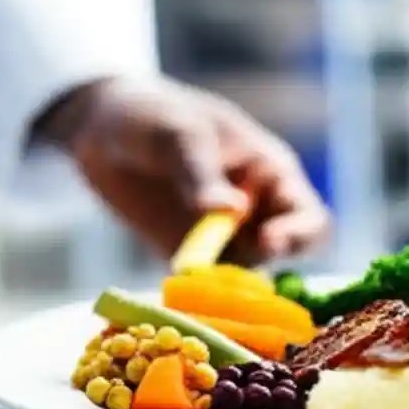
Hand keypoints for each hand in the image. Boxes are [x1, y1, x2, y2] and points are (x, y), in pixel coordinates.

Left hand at [35, 77, 331, 264]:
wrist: (100, 126)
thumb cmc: (153, 114)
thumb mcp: (180, 134)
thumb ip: (202, 173)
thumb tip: (231, 211)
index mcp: (270, 173)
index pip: (308, 217)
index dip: (298, 235)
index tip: (266, 240)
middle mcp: (256, 212)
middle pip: (282, 259)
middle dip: (264, 269)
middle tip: (230, 272)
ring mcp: (222, 237)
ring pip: (243, 278)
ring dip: (225, 286)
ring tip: (193, 281)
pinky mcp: (187, 256)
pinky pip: (202, 286)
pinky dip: (195, 295)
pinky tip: (176, 293)